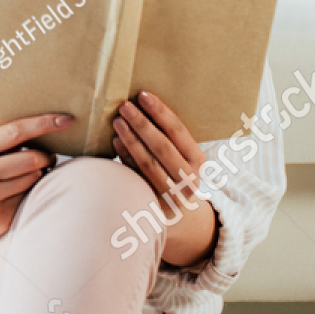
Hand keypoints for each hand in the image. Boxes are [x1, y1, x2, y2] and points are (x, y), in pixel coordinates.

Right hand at [0, 113, 70, 239]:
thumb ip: (8, 138)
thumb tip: (51, 121)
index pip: (14, 131)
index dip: (43, 124)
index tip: (66, 120)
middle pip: (30, 158)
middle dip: (45, 156)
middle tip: (48, 158)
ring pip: (33, 177)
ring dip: (41, 173)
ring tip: (36, 173)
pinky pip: (30, 196)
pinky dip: (34, 190)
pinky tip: (27, 191)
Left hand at [111, 91, 216, 266]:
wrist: (180, 218)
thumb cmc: (174, 175)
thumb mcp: (182, 158)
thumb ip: (167, 139)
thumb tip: (141, 104)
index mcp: (198, 161)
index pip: (179, 132)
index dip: (161, 112)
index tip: (143, 95)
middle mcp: (189, 179)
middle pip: (162, 146)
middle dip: (142, 124)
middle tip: (124, 105)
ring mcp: (172, 195)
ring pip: (148, 163)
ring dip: (130, 140)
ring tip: (116, 122)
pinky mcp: (154, 204)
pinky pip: (136, 178)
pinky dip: (125, 159)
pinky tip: (115, 143)